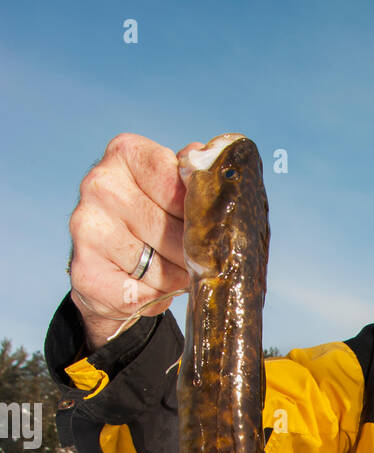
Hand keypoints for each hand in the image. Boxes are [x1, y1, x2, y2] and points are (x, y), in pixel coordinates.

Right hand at [67, 133, 205, 349]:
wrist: (108, 270)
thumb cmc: (150, 222)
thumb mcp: (170, 188)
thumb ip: (191, 175)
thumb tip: (206, 163)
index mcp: (125, 154)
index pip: (177, 183)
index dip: (199, 213)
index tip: (208, 227)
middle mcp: (99, 185)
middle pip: (171, 230)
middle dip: (191, 253)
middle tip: (196, 259)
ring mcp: (87, 228)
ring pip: (160, 267)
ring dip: (175, 278)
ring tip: (170, 272)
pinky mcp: (85, 272)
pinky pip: (142, 294)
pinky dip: (154, 297)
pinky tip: (148, 287)